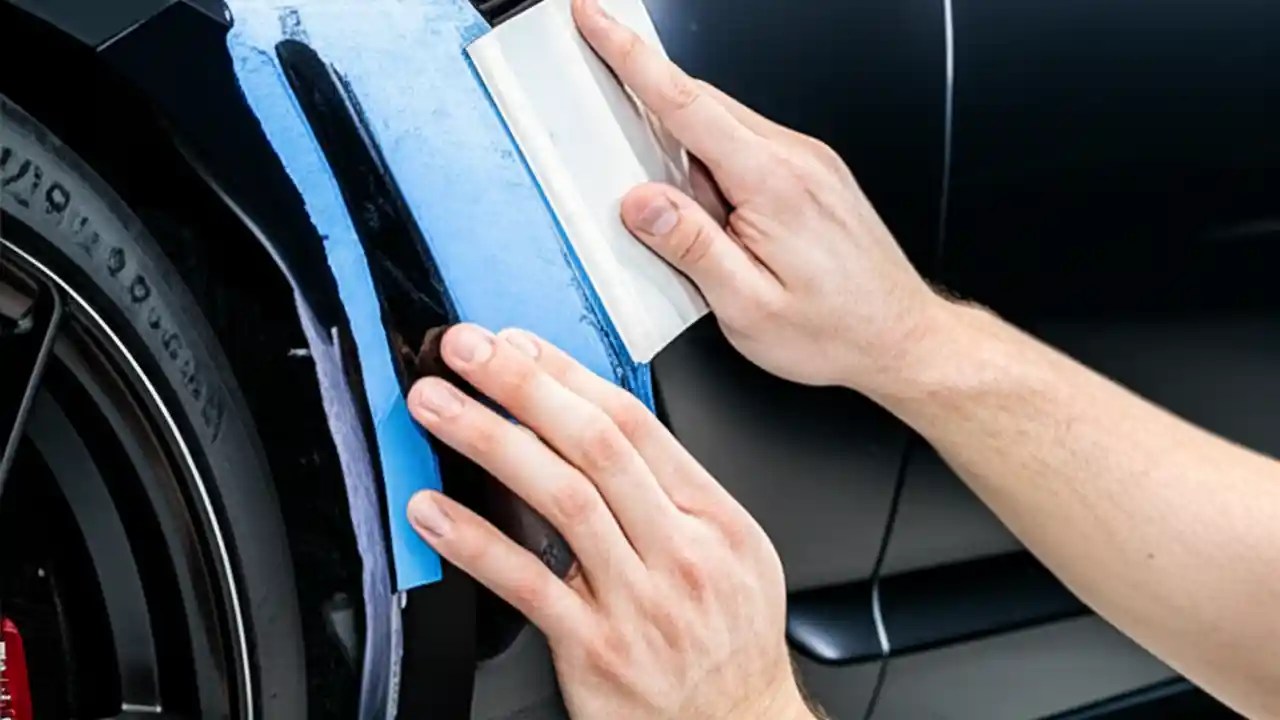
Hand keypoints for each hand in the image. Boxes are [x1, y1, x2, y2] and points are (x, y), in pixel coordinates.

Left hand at [406, 325, 814, 719]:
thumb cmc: (728, 646)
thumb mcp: (732, 556)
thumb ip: (671, 495)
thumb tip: (595, 428)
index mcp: (714, 519)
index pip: (635, 425)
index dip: (568, 376)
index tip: (517, 345)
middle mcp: (681, 552)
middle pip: (596, 446)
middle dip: (523, 387)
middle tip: (468, 349)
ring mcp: (640, 602)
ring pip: (561, 500)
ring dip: (490, 442)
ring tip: (438, 406)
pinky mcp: (597, 650)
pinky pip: (527, 584)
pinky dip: (475, 541)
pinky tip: (434, 510)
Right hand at [574, 0, 943, 392]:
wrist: (901, 340)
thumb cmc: (836, 331)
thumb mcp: (747, 307)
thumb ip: (690, 247)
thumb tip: (641, 204)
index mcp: (774, 183)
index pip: (685, 103)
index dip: (632, 56)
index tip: (597, 21)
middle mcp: (796, 159)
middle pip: (700, 108)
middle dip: (652, 124)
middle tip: (635, 178)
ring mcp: (808, 162)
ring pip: (723, 132)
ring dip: (690, 166)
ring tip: (712, 240)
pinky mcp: (812, 175)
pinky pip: (747, 151)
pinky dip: (719, 176)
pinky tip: (728, 231)